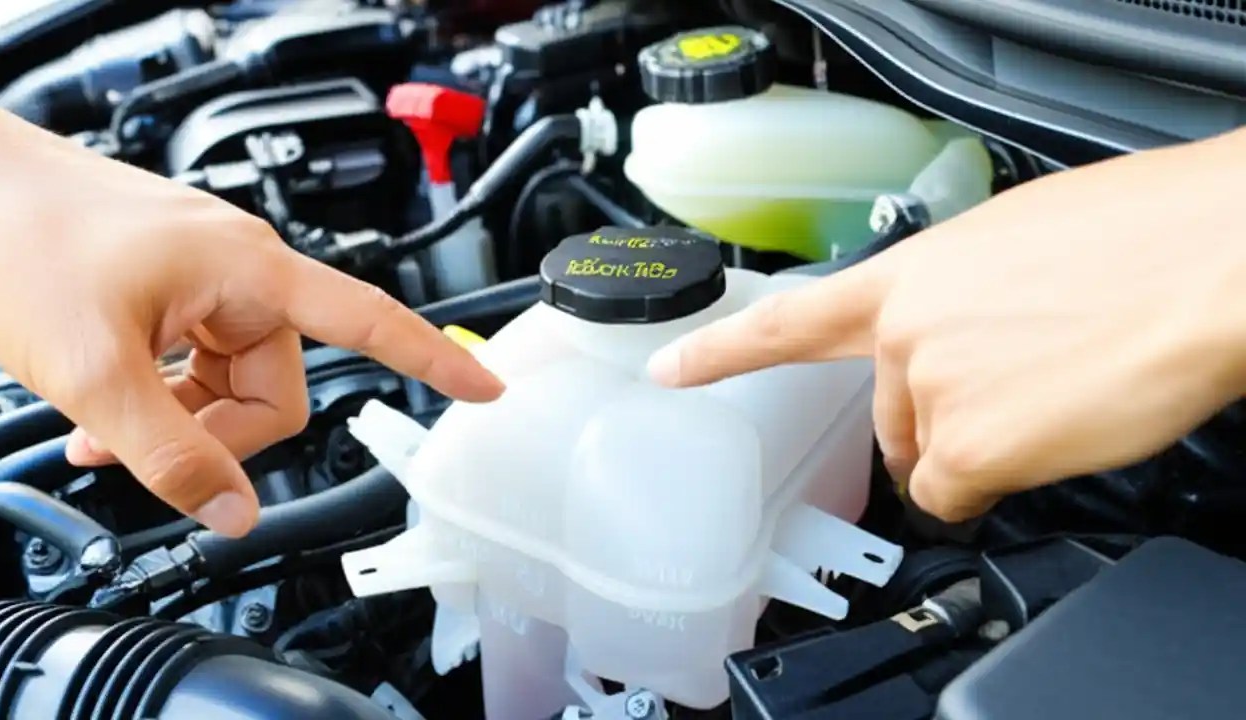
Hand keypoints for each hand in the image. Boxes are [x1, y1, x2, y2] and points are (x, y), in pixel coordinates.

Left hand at [0, 93, 502, 535]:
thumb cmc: (16, 237)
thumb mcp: (91, 369)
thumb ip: (169, 452)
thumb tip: (232, 512)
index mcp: (248, 270)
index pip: (367, 318)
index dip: (431, 359)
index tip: (484, 387)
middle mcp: (238, 268)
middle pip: (276, 386)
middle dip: (216, 432)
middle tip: (141, 448)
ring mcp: (203, 276)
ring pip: (228, 380)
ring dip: (176, 418)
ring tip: (101, 429)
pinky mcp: (169, 285)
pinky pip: (192, 360)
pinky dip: (157, 394)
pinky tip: (104, 407)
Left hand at [648, 129, 1245, 521]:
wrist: (1210, 260)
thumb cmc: (1143, 241)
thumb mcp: (1020, 247)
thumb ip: (962, 300)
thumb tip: (965, 342)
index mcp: (913, 274)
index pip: (791, 320)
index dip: (722, 350)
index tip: (670, 368)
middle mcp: (904, 334)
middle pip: (889, 415)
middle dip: (937, 424)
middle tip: (1013, 398)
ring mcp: (929, 392)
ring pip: (935, 459)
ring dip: (982, 447)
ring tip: (1054, 398)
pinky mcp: (967, 449)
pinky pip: (960, 496)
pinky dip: (999, 483)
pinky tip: (1050, 434)